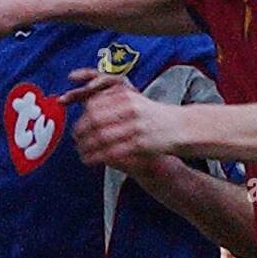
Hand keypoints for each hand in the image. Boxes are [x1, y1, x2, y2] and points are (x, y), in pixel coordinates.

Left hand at [63, 69, 182, 168]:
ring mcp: (135, 126)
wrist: (181, 127)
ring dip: (87, 148)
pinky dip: (98, 157)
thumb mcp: (135, 101)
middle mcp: (130, 109)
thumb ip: (113, 103)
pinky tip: (90, 161)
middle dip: (81, 133)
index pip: (94, 104)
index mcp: (126, 96)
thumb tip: (86, 108)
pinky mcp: (140, 143)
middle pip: (95, 120)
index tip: (76, 127)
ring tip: (81, 154)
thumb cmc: (155, 116)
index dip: (81, 117)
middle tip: (75, 142)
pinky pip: (112, 152)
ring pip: (101, 137)